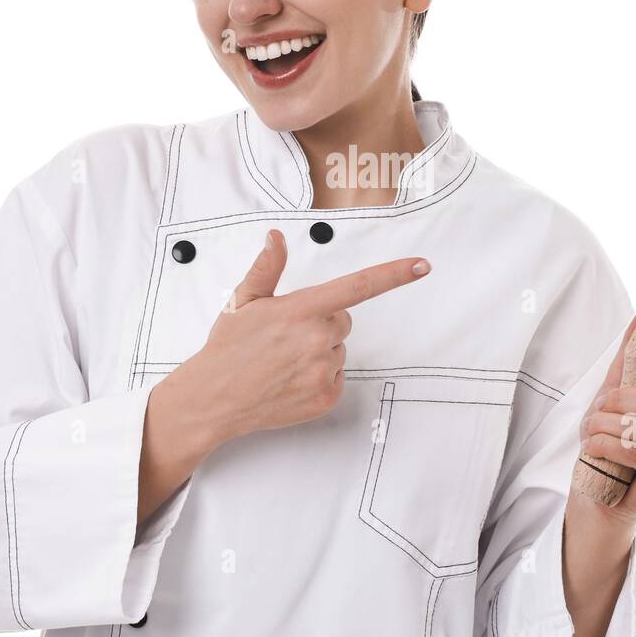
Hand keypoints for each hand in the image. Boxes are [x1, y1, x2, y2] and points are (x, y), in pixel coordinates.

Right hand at [176, 228, 430, 445]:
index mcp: (301, 310)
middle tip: (286, 334)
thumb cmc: (228, 348)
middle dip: (322, 322)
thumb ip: (267, 268)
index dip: (394, 275)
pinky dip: (319, 376)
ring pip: (338, 349)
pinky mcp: (325, 397)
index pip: (357, 286)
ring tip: (283, 360)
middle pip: (343, 320)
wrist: (213, 398)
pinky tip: (290, 378)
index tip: (422, 266)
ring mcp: (323, 372)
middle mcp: (317, 340)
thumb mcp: (243, 301)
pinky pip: (336, 376)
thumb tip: (277, 238)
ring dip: (318, 351)